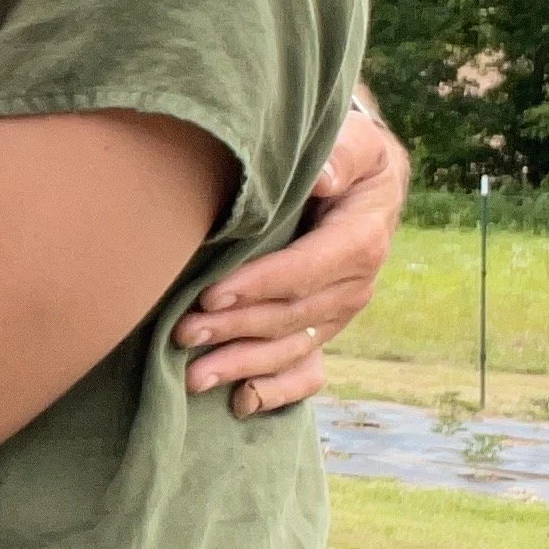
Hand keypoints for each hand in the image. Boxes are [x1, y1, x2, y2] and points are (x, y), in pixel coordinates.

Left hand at [175, 99, 408, 418]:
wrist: (367, 180)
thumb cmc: (348, 154)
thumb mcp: (352, 143)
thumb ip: (340, 156)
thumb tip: (324, 178)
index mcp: (360, 241)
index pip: (306, 270)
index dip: (260, 285)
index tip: (212, 295)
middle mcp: (354, 285)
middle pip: (291, 316)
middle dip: (235, 329)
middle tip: (182, 334)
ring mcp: (340, 312)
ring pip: (292, 348)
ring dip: (243, 365)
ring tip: (193, 377)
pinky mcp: (325, 327)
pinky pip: (308, 369)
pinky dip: (277, 391)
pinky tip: (241, 404)